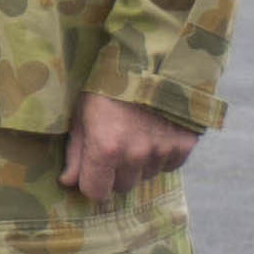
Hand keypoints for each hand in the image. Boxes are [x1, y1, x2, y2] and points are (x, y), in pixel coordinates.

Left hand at [63, 89, 198, 205]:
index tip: (91, 174)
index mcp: (105, 149)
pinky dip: (161, 157)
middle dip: (115, 174)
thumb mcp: (81, 114)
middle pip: (123, 187)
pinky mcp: (185, 145)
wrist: (152, 61)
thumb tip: (68, 182)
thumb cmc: (107, 86)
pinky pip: (169, 166)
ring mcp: (163, 151)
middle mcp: (136, 155)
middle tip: (113, 148)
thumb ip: (76, 152)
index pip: (97, 192)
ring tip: (134, 136)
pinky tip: (155, 134)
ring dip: (138, 165)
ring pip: (146, 176)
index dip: (91, 184)